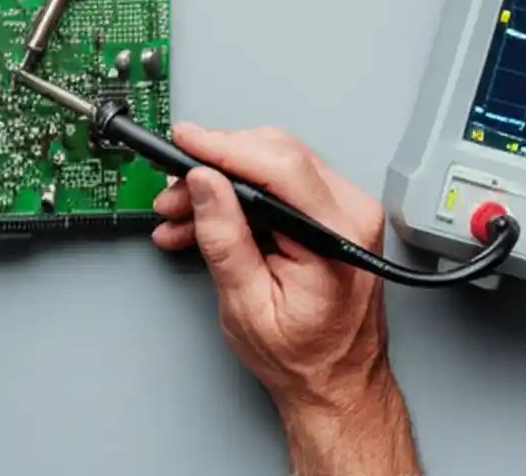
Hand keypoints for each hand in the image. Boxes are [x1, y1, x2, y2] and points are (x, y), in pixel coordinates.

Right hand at [152, 123, 417, 475]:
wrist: (336, 383)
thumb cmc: (304, 359)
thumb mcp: (247, 305)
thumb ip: (224, 238)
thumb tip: (204, 184)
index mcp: (336, 236)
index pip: (279, 166)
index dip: (225, 147)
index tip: (185, 142)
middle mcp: (351, 214)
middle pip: (276, 155)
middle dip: (215, 167)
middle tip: (173, 193)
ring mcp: (346, 211)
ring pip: (273, 166)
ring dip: (220, 185)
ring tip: (179, 216)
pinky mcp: (333, 215)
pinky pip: (281, 185)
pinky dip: (239, 197)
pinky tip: (204, 220)